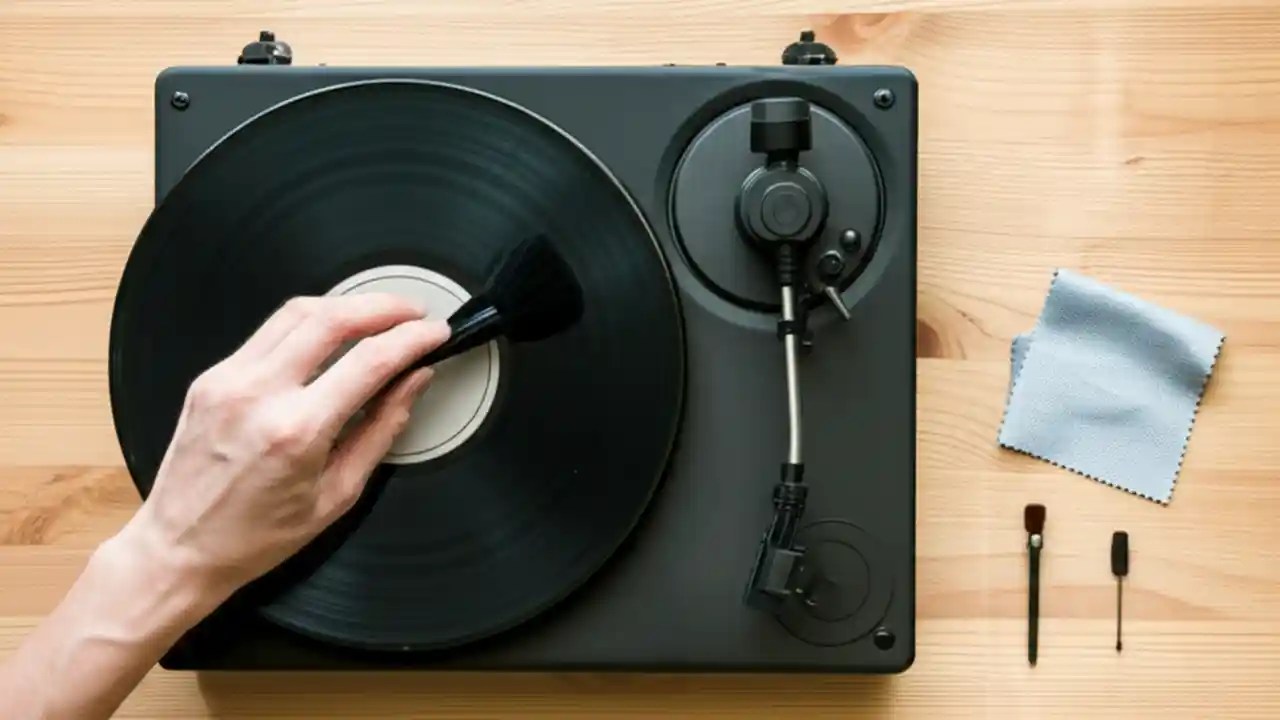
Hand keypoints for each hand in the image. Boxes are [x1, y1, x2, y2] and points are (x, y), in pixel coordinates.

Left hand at [118, 293, 449, 604]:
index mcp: (296, 432)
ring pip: (296, 311)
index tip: (435, 333)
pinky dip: (309, 324)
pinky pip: (268, 332)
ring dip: (346, 305)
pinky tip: (332, 335)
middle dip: (382, 306)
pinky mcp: (212, 376)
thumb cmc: (257, 535)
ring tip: (379, 315)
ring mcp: (228, 379)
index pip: (369, 361)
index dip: (412, 339)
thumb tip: (414, 381)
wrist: (180, 547)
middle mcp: (258, 394)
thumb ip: (382, 429)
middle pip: (332, 317)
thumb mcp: (338, 493)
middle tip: (413, 312)